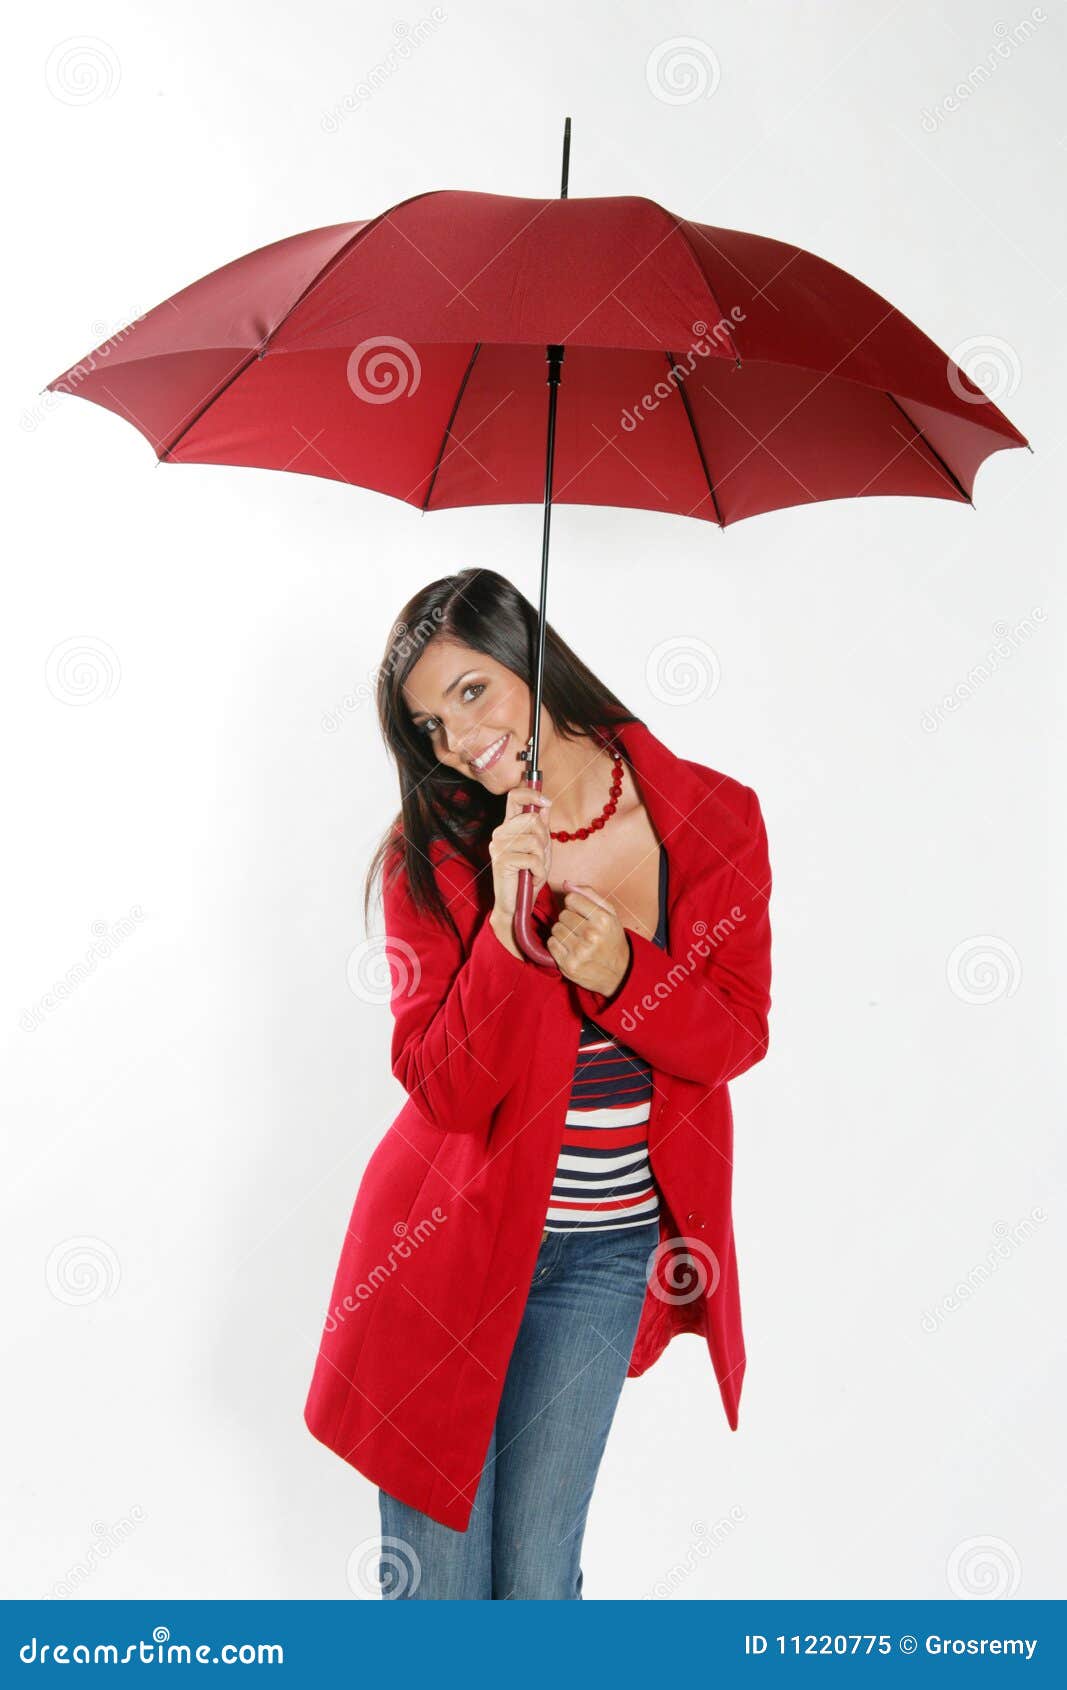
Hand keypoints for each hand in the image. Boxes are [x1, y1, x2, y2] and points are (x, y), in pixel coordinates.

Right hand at [488, 786, 552, 918]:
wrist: (516, 904)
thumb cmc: (528, 876)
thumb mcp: (541, 850)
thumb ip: (541, 828)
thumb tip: (545, 806)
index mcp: (509, 826)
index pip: (515, 797)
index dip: (532, 793)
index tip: (546, 802)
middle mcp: (500, 832)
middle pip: (532, 818)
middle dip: (544, 838)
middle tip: (540, 856)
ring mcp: (498, 846)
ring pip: (534, 840)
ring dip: (542, 859)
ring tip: (535, 870)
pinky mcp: (501, 860)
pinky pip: (532, 859)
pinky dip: (539, 871)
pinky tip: (533, 878)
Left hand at [547, 881, 630, 995]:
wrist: (619, 972)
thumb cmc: (612, 939)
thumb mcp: (609, 913)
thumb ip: (589, 894)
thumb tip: (566, 884)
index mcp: (603, 919)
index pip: (571, 899)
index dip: (574, 905)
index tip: (581, 913)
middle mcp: (592, 935)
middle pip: (562, 914)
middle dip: (569, 919)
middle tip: (580, 928)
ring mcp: (579, 952)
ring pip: (555, 928)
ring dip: (562, 932)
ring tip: (575, 938)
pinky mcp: (569, 965)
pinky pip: (551, 944)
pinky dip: (557, 944)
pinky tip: (569, 948)